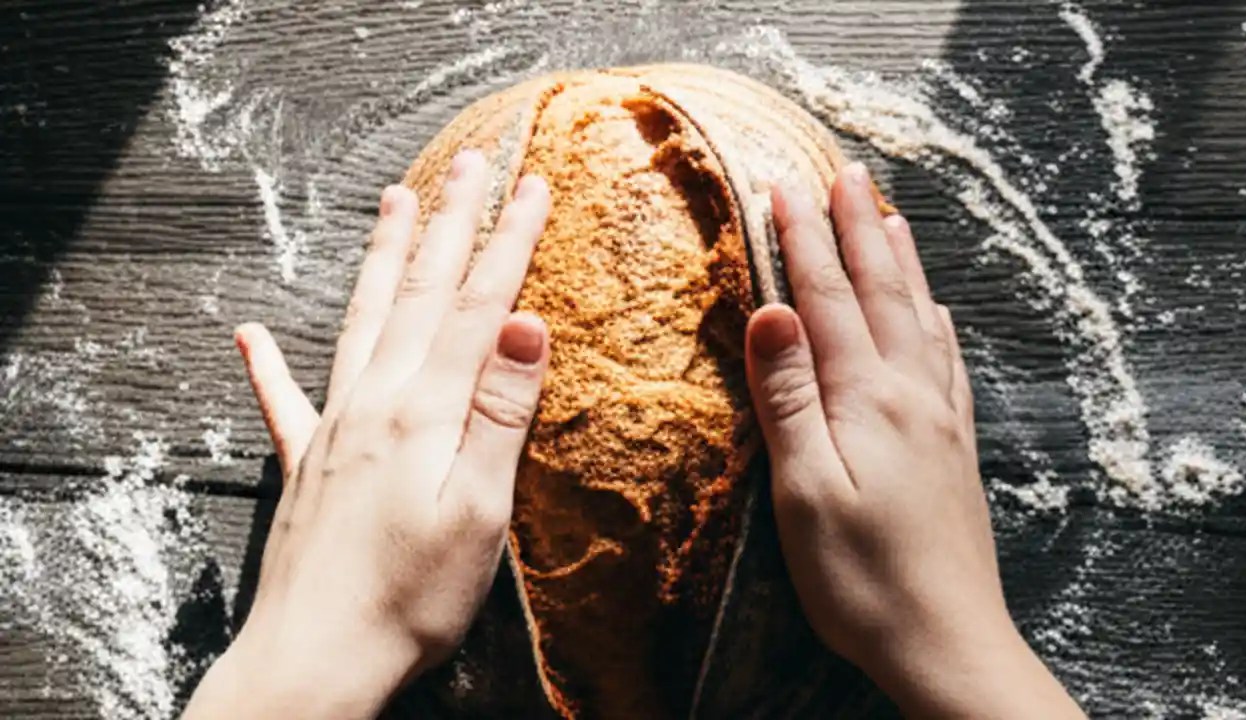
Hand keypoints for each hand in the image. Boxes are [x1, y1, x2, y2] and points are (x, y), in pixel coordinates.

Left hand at [184, 152, 551, 718]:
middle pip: (420, 292)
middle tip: (468, 162)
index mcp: (425, 410)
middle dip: (450, 222)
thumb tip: (524, 324)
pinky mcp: (309, 462)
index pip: (478, 307)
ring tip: (394, 200)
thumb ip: (500, 413)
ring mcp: (336, 427)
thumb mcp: (478, 510)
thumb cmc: (411, 596)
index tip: (533, 186)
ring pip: (363, 320)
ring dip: (383, 257)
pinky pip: (284, 398)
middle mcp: (375, 401)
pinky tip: (249, 334)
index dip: (508, 242)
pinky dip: (268, 363)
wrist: (317, 657)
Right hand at [745, 163, 1082, 717]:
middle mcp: (912, 394)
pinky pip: (946, 359)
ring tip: (890, 216)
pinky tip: (934, 311)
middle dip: (858, 227)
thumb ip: (787, 398)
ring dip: (900, 260)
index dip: (803, 241)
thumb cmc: (862, 577)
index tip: (782, 187)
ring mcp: (940, 418)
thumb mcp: (805, 490)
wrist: (946, 640)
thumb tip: (773, 312)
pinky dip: (933, 318)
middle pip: (882, 291)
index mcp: (868, 399)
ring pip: (918, 315)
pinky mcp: (953, 446)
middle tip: (845, 173)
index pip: (828, 300)